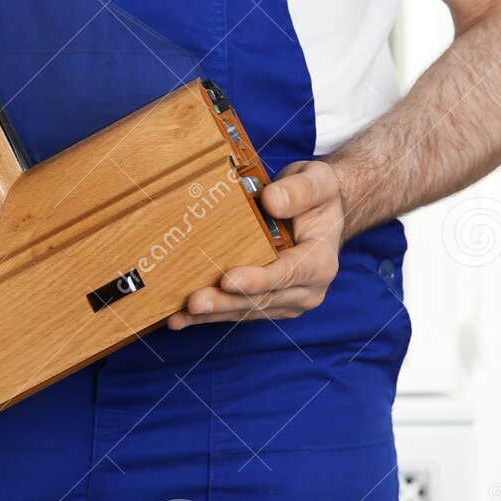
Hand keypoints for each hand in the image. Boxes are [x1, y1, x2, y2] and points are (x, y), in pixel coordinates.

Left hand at [166, 160, 343, 329]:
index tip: (228, 280)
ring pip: (245, 310)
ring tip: (179, 315)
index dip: (257, 280)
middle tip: (194, 302)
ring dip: (212, 314)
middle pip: (262, 299)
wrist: (321, 212)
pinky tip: (180, 319)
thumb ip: (300, 191)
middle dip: (225, 302)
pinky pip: (237, 310)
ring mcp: (286, 300)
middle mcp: (306, 289)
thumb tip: (272, 202)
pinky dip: (209, 315)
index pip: (287, 274)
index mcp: (320, 262)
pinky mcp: (268, 303)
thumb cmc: (317, 195)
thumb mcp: (317, 181)